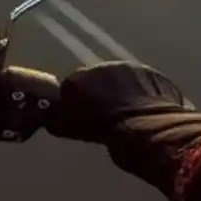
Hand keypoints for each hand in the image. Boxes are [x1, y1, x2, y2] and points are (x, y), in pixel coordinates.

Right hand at [47, 61, 187, 143]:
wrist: (148, 130)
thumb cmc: (108, 134)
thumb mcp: (77, 130)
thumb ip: (62, 120)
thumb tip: (51, 122)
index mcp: (76, 80)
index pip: (70, 85)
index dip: (78, 99)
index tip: (84, 112)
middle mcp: (98, 67)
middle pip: (96, 76)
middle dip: (100, 90)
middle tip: (108, 111)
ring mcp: (126, 66)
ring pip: (120, 76)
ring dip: (122, 87)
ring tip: (131, 110)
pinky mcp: (149, 71)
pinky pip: (143, 79)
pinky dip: (143, 89)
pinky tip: (149, 106)